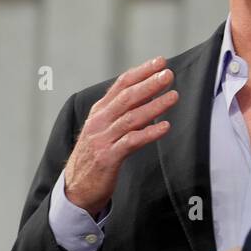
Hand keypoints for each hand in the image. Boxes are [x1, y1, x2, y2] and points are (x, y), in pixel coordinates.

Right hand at [64, 55, 178, 214]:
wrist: (76, 188)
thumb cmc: (96, 155)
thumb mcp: (105, 128)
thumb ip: (122, 111)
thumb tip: (148, 93)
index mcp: (99, 111)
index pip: (121, 84)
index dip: (141, 71)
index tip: (160, 62)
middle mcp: (99, 121)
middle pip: (127, 97)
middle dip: (149, 84)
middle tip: (169, 74)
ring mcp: (102, 139)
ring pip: (131, 117)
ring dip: (154, 106)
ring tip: (173, 96)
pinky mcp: (108, 158)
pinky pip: (131, 142)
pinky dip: (149, 133)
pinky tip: (165, 126)